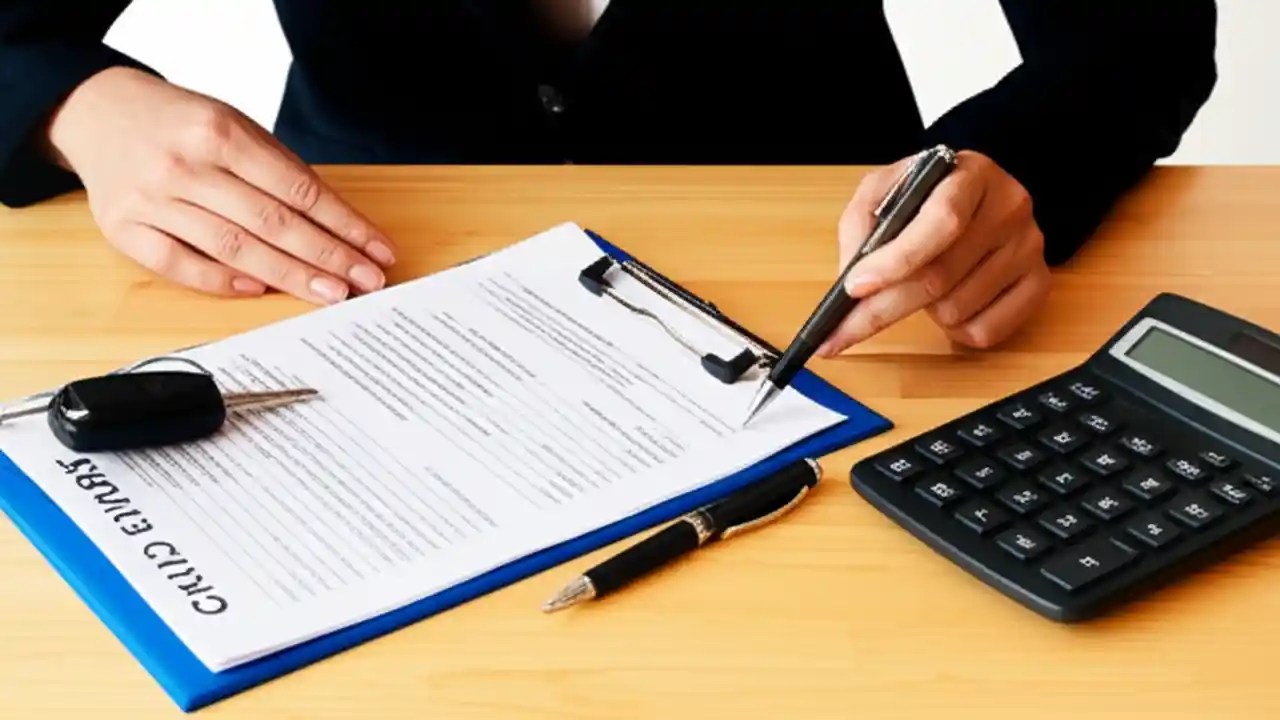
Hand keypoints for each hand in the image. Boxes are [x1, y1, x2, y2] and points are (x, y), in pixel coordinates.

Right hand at [45, 67, 394, 303]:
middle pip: (272, 224)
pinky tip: (258, 292)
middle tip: (366, 282)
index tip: (377, 251)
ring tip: (330, 294)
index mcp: (219, 132)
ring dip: (289, 277)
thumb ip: (277, 170)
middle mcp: (184, 166)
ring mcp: (150, 199)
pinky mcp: (123, 228)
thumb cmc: (179, 123)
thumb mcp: (232, 125)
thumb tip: (335, 226)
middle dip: (327, 258)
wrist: (96, 112)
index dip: (344, 225)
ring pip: (233, 249)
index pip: (298, 190)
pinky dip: (221, 282)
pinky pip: (179, 265)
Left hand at [819, 150, 1050, 353]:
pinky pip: (986, 331)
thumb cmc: (925, 197)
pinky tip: (950, 305)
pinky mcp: (1038, 283)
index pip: (942, 220)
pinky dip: (955, 331)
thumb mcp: (884, 190)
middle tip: (844, 332)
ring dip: (925, 313)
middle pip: (941, 276)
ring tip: (923, 288)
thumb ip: (861, 223)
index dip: (896, 259)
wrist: (979, 199)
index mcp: (970, 173)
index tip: (855, 287)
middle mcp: (1009, 207)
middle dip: (884, 308)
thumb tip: (852, 278)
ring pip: (957, 309)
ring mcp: (1029, 247)